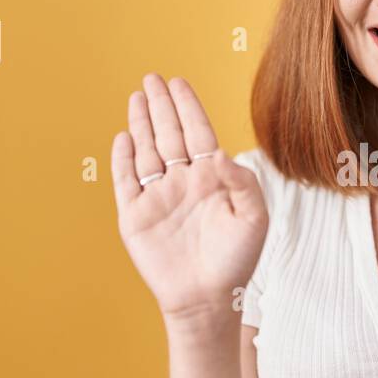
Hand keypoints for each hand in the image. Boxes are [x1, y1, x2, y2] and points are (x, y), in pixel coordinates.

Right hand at [110, 73, 267, 322]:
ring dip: (142, 123)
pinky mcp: (135, 216)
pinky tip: (124, 137)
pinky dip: (123, 158)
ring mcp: (158, 197)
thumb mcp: (254, 219)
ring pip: (147, 151)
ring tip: (137, 96)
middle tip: (152, 78)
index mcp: (211, 179)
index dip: (188, 107)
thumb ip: (244, 182)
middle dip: (161, 106)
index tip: (179, 83)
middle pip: (169, 134)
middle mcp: (183, 182)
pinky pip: (126, 180)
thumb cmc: (236, 261)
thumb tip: (219, 153)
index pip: (197, 133)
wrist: (207, 299)